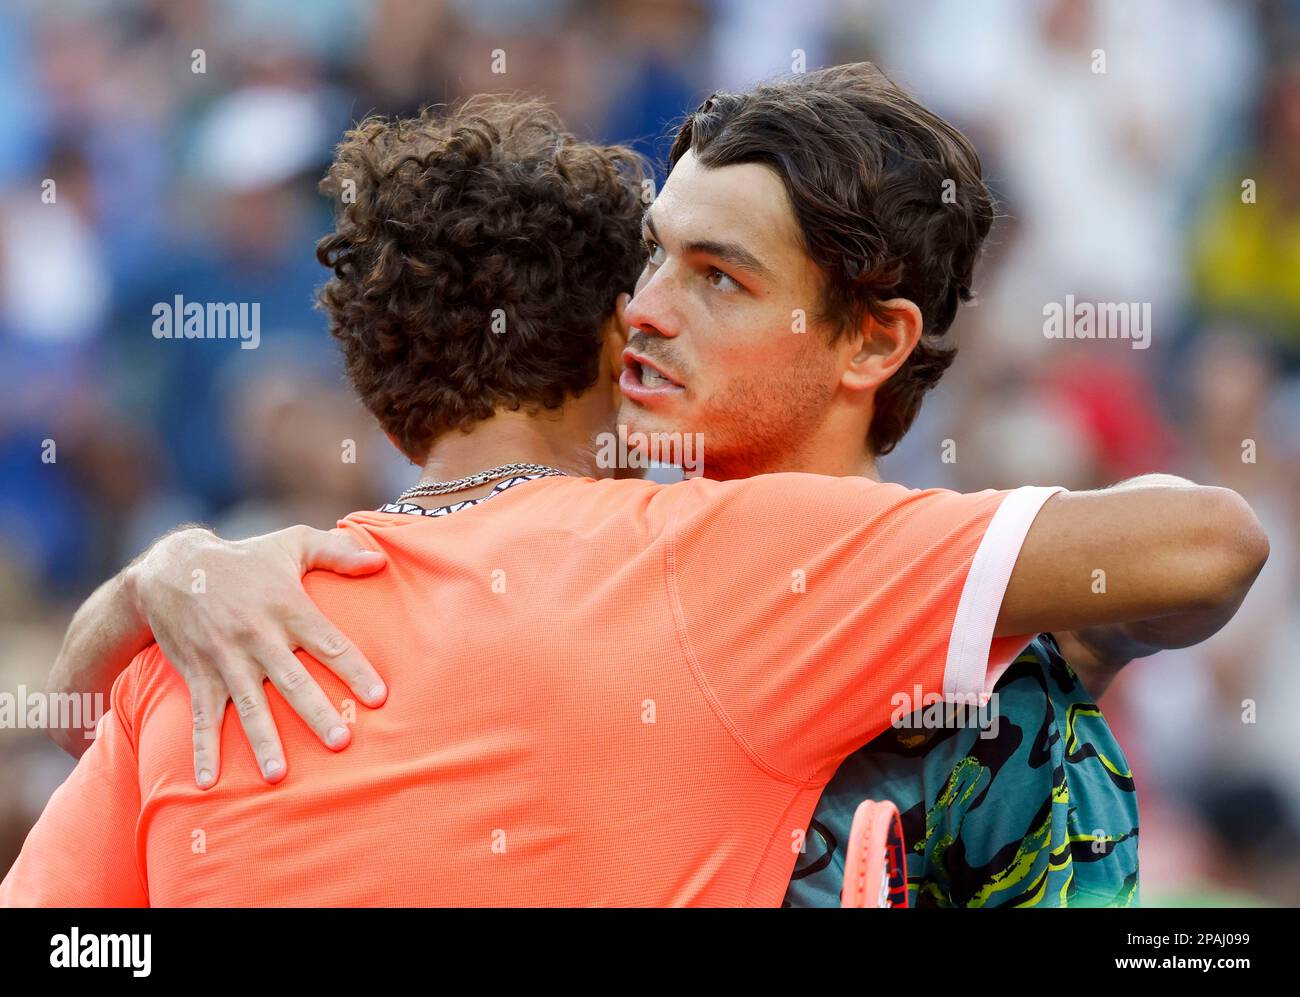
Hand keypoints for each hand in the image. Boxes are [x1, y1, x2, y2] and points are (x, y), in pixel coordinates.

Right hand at [125, 525, 388, 787]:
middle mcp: (258, 638)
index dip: (354, 670)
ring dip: (263, 741)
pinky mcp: (199, 676)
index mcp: (287, 607)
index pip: (328, 643)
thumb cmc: (246, 559)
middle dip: (315, 713)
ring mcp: (226, 660)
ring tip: (277, 776)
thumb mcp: (292, 544)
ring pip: (249, 706)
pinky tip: (209, 782)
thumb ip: (338, 553)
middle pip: (293, 681)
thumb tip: (380, 561)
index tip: (379, 697)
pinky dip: (204, 750)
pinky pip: (202, 718)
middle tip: (341, 742)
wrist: (174, 570)